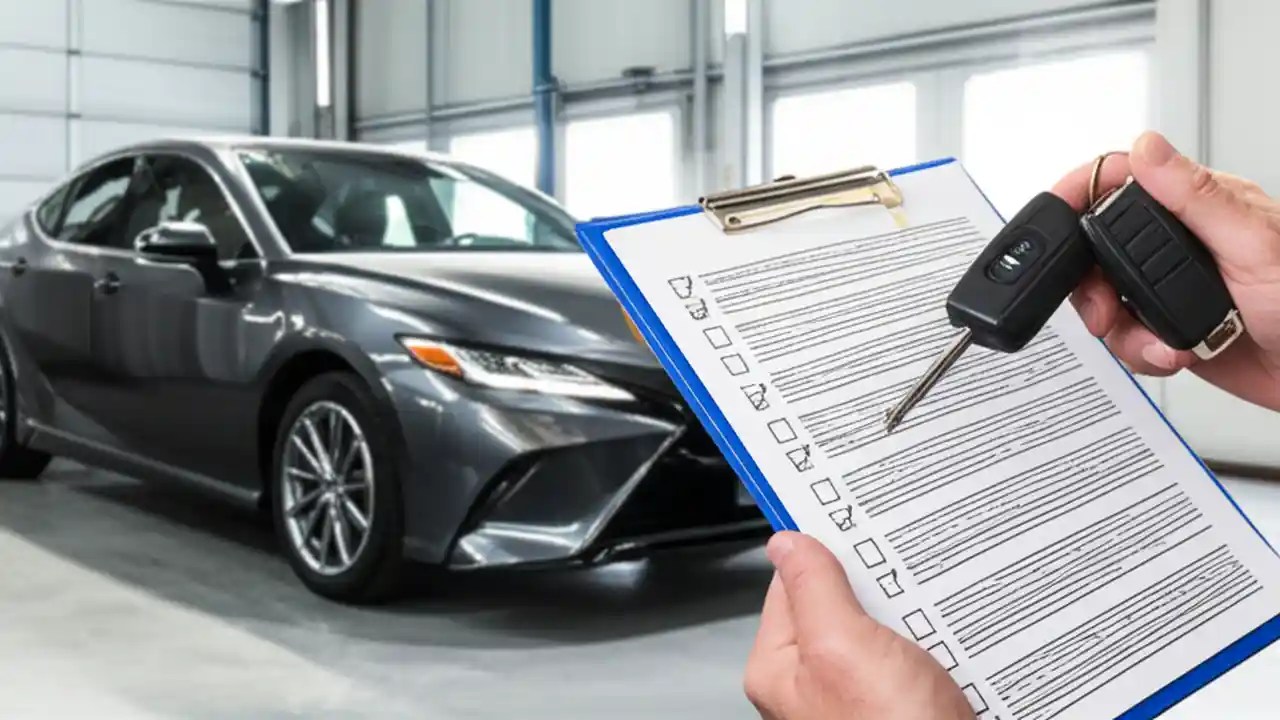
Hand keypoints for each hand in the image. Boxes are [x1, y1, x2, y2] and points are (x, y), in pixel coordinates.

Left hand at [744, 532, 972, 719]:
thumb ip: (812, 590)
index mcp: (781, 668)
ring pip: (884, 634)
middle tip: (911, 572)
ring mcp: (860, 702)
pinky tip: (955, 647)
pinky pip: (917, 663)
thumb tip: (786, 543)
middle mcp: (815, 688)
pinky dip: (938, 649)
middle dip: (878, 588)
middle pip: (842, 607)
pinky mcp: (904, 712)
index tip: (854, 521)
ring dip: (915, 619)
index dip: (823, 550)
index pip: (791, 584)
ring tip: (939, 613)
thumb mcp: (842, 647)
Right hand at [1055, 130, 1279, 409]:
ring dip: (1121, 328)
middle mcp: (1177, 243)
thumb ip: (1194, 196)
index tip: (1056, 214)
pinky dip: (1139, 352)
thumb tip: (1147, 149)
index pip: (1121, 179)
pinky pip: (1125, 336)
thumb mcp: (1251, 242)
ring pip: (1105, 298)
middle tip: (1105, 307)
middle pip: (1097, 247)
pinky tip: (1170, 352)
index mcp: (1196, 206)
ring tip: (1154, 339)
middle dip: (1091, 285)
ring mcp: (1169, 286)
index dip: (1080, 190)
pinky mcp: (1167, 325)